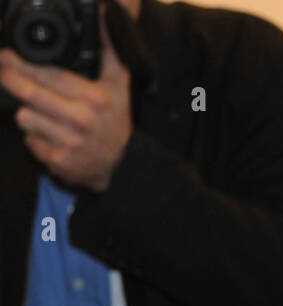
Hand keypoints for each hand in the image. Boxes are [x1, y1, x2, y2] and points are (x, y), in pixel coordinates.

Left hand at [0, 9, 130, 191]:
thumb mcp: (118, 82)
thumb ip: (109, 47)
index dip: (21, 63)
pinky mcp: (61, 161)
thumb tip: (109, 11)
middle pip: (30, 94)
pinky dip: (35, 138)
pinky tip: (50, 135)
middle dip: (11, 80)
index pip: (47, 75)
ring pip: (26, 118)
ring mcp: (71, 143)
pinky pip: (31, 142)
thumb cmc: (116, 119)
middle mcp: (82, 120)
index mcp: (95, 98)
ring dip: (27, 113)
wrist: (123, 165)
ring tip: (42, 112)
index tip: (6, 55)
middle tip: (3, 70)